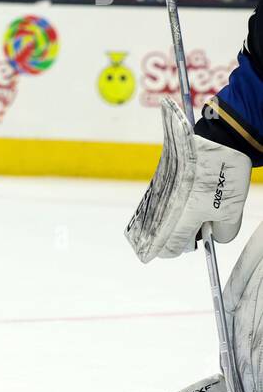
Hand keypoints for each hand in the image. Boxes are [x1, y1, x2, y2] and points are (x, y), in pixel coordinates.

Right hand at [126, 97, 251, 261]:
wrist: (213, 141)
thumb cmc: (223, 177)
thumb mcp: (233, 210)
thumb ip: (224, 232)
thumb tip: (214, 235)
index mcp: (181, 219)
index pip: (168, 248)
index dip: (176, 251)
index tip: (187, 246)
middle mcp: (164, 209)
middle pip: (162, 236)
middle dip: (177, 237)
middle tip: (196, 228)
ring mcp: (159, 194)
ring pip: (162, 218)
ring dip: (176, 220)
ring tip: (197, 208)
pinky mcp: (160, 181)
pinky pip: (163, 203)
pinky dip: (174, 205)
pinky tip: (190, 196)